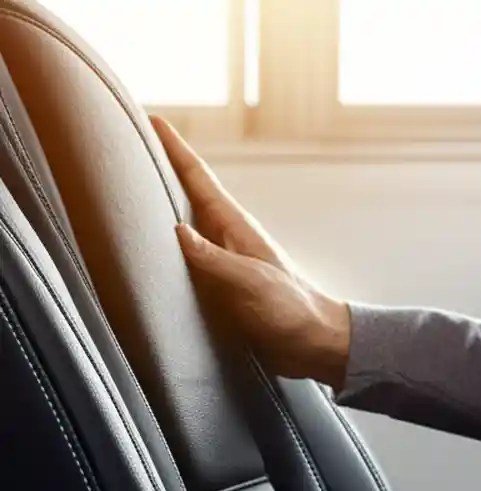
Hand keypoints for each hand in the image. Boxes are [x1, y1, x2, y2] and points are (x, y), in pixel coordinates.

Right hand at [150, 115, 351, 389]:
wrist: (317, 344)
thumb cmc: (294, 310)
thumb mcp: (254, 283)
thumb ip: (216, 260)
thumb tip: (176, 231)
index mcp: (236, 229)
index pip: (199, 180)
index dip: (175, 149)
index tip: (153, 119)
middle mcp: (225, 240)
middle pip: (183, 196)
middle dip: (157, 169)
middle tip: (126, 140)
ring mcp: (221, 262)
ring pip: (179, 226)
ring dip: (155, 206)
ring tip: (126, 184)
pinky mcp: (219, 288)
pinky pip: (182, 260)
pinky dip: (162, 247)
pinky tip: (147, 246)